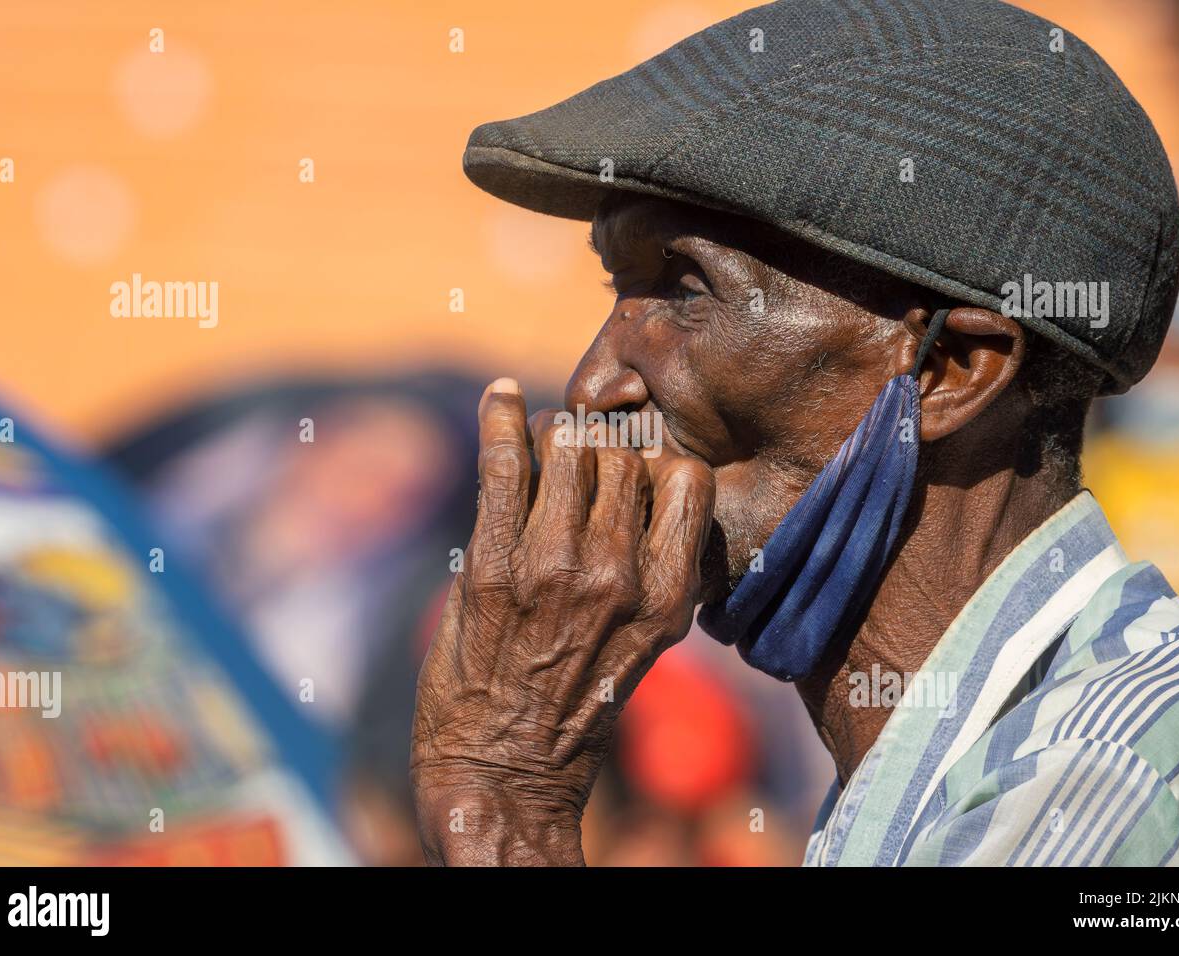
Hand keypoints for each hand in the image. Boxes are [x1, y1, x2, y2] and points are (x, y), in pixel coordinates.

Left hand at [409, 378, 714, 864]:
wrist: (503, 775)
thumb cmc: (576, 706)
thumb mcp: (645, 642)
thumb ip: (649, 563)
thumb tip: (635, 473)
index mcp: (669, 595)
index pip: (685, 476)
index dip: (656, 462)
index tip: (630, 468)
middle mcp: (621, 574)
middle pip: (623, 454)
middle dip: (599, 446)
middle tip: (576, 457)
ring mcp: (555, 566)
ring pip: (569, 443)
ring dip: (553, 435)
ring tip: (541, 448)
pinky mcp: (493, 565)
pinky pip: (503, 462)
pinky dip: (500, 418)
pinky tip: (500, 398)